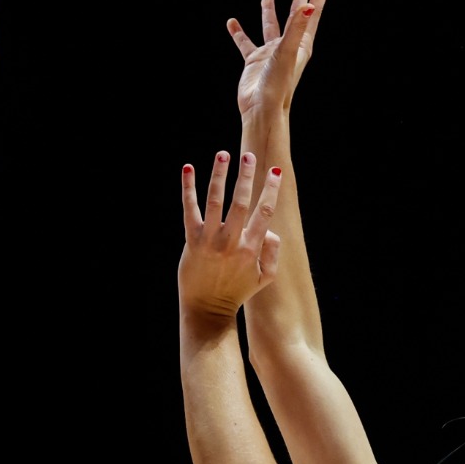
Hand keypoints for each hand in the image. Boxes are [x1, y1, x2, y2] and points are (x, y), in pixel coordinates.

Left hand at [179, 150, 282, 320]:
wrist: (207, 309)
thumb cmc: (237, 292)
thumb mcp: (264, 278)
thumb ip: (273, 253)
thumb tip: (270, 230)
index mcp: (251, 249)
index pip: (264, 212)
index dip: (271, 190)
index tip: (276, 170)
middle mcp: (231, 242)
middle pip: (240, 202)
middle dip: (246, 176)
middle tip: (249, 155)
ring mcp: (210, 240)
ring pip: (215, 200)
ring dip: (219, 174)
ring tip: (223, 154)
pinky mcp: (191, 240)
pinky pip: (189, 209)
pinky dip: (188, 187)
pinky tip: (188, 167)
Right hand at [229, 0, 331, 119]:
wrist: (261, 108)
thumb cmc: (278, 83)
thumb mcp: (287, 51)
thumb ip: (296, 27)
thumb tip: (309, 5)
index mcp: (301, 44)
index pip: (312, 13)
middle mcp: (287, 47)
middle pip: (294, 18)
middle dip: (299, 0)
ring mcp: (270, 53)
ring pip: (270, 27)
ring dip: (269, 13)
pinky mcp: (254, 61)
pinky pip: (245, 42)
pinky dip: (239, 32)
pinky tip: (232, 22)